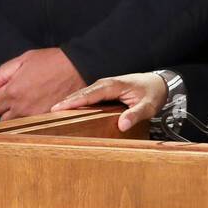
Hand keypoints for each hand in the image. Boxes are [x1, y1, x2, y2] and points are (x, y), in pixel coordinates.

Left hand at [0, 47, 83, 119]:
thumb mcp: (25, 59)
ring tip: (29, 102)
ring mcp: (35, 115)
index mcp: (12, 91)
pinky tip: (39, 105)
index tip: (6, 93)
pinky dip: (33, 117)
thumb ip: (2, 73)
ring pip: (17, 123)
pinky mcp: (47, 118)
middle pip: (2, 118)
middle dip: (7, 109)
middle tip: (18, 98)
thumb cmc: (53, 61)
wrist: (79, 67)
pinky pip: (33, 123)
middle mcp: (22, 106)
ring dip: (19, 115)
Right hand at [51, 73, 170, 131]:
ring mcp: (104, 87)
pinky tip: (67, 112)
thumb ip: (136, 114)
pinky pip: (87, 97)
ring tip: (53, 115)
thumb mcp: (149, 105)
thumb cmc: (153, 93)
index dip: (74, 101)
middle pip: (82, 93)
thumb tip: (122, 125)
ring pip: (83, 95)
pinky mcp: (104, 92)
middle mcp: (106, 84)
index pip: (90, 93)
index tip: (59, 108)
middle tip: (48, 114)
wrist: (159, 83)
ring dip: (69, 103)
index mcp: (114, 85)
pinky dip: (76, 103)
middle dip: (65, 102)